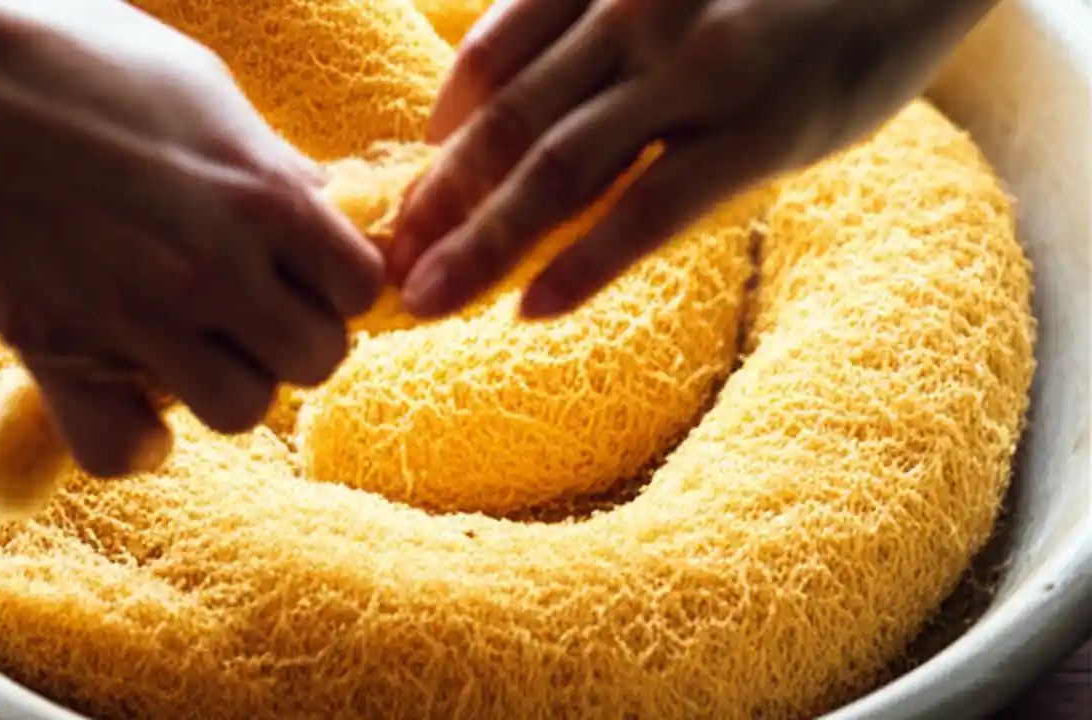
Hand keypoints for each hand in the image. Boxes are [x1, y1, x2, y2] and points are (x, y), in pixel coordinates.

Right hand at [0, 0, 383, 475]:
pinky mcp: (60, 348)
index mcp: (263, 194)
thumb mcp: (205, 92)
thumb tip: (320, 207)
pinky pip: (122, 446)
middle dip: (295, 340)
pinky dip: (137, 443)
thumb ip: (270, 165)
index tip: (307, 273)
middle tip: (255, 313)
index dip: (339, 284)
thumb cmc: (80, 60)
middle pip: (318, 360)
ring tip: (196, 347)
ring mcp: (136, 315)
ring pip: (242, 410)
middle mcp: (212, 266)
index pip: (361, 286)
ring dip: (230, 386)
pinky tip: (138, 404)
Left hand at [390, 0, 999, 318]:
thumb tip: (517, 107)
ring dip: (483, 242)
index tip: (408, 199)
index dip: (437, 139)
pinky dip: (585, 262)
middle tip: (388, 270)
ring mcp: (697, 71)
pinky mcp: (759, 131)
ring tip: (428, 301)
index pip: (490, 64)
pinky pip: (650, 207)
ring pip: (560, 169)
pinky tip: (535, 310)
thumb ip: (594, 28)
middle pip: (508, 125)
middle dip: (437, 204)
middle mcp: (637, 16)